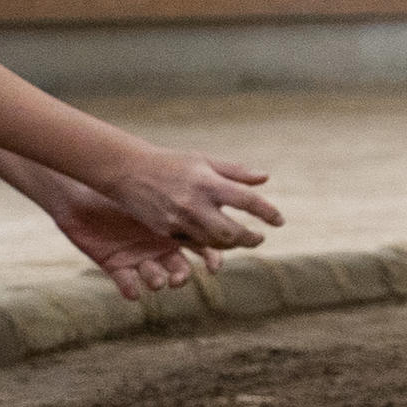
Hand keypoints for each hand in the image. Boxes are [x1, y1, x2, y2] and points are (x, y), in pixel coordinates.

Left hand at [52, 191, 209, 299]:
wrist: (78, 190)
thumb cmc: (120, 184)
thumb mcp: (157, 188)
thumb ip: (186, 193)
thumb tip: (223, 185)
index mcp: (173, 227)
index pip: (200, 247)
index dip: (210, 258)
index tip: (214, 267)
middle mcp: (158, 245)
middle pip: (179, 268)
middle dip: (182, 277)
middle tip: (179, 278)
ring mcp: (137, 256)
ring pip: (155, 278)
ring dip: (157, 281)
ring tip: (156, 279)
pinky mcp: (114, 265)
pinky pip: (126, 283)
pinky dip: (131, 289)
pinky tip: (134, 291)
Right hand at [98, 143, 280, 253]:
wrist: (128, 171)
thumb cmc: (171, 162)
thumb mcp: (204, 160)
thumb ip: (235, 172)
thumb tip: (265, 178)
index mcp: (207, 182)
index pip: (246, 201)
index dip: (267, 212)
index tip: (279, 221)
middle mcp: (194, 204)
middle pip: (230, 232)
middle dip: (250, 239)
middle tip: (260, 237)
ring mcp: (178, 220)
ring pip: (213, 243)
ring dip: (232, 245)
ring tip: (242, 239)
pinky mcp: (166, 231)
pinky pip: (194, 245)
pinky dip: (210, 246)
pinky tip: (218, 242)